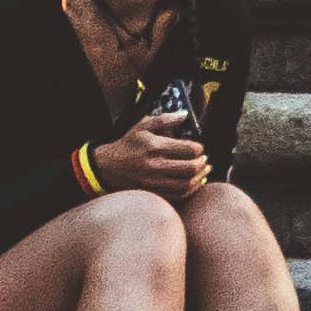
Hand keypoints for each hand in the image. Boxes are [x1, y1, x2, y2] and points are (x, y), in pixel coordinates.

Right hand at [91, 110, 212, 197]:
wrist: (106, 167)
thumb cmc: (127, 145)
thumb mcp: (142, 126)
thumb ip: (165, 119)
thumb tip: (184, 114)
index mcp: (154, 147)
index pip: (188, 149)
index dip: (199, 149)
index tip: (199, 148)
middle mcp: (154, 166)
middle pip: (189, 168)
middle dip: (202, 163)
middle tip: (204, 159)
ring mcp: (153, 182)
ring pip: (186, 184)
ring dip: (199, 177)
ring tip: (203, 170)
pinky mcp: (152, 193)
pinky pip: (177, 195)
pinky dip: (190, 189)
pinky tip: (194, 182)